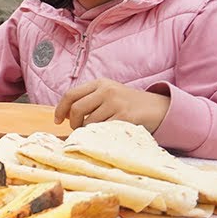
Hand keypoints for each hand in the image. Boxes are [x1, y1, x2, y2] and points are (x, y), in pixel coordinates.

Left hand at [54, 78, 170, 132]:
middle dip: (72, 123)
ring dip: (88, 131)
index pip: (70, 95)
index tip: (57, 120)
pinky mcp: (124, 116)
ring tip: (97, 130)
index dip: (60, 109)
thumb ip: (89, 99)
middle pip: (76, 109)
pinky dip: (99, 134)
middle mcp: (107, 90)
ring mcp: (116, 103)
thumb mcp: (109, 94)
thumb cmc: (129, 104)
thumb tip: (64, 114)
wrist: (159, 108)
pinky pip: (102, 129)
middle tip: (77, 129)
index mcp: (100, 83)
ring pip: (88, 122)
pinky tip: (106, 133)